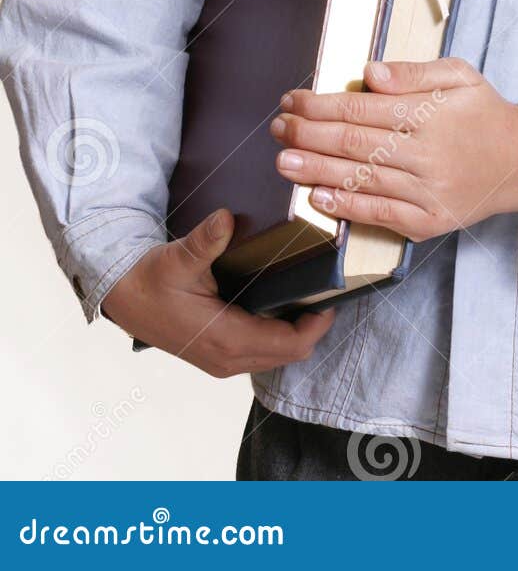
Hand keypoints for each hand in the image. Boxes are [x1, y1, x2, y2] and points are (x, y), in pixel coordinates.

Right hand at [100, 208, 336, 376]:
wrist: (124, 299)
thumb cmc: (150, 281)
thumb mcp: (178, 258)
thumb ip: (205, 241)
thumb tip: (225, 218)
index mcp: (225, 339)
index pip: (289, 344)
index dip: (317, 323)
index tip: (331, 294)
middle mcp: (228, 359)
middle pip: (290, 353)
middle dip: (313, 325)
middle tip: (325, 287)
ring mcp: (224, 360)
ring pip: (278, 355)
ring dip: (298, 331)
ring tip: (309, 292)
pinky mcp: (220, 354)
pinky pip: (263, 351)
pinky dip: (280, 333)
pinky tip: (283, 302)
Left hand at [271, 57, 517, 242]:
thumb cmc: (485, 113)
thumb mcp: (460, 75)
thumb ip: (414, 72)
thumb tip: (369, 73)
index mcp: (430, 113)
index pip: (361, 107)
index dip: (320, 105)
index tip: (292, 100)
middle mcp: (426, 153)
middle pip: (354, 142)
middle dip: (308, 134)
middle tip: (277, 128)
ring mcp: (427, 191)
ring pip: (361, 179)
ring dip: (316, 170)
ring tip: (283, 162)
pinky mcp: (428, 221)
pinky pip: (380, 213)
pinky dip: (346, 206)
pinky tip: (318, 197)